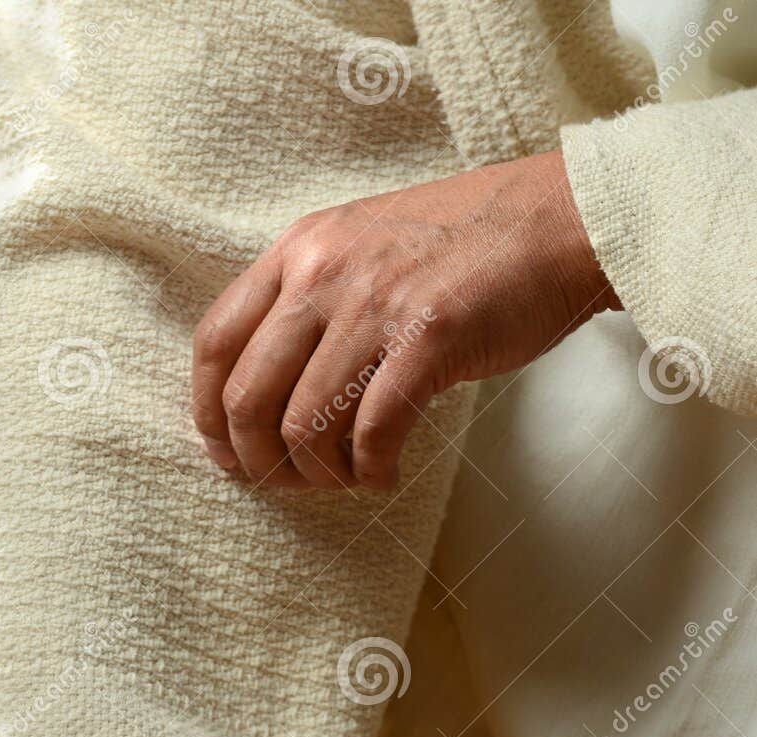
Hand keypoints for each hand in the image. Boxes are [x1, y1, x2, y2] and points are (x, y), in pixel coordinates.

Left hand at [192, 149, 617, 492]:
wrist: (560, 219)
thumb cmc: (466, 243)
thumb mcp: (364, 245)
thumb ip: (312, 298)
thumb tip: (270, 388)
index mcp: (299, 249)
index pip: (213, 343)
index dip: (208, 415)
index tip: (228, 455)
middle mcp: (323, 272)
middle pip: (247, 398)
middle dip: (259, 463)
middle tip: (288, 486)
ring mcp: (374, 304)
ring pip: (304, 426)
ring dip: (320, 475)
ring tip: (348, 480)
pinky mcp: (428, 340)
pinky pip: (372, 433)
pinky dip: (371, 472)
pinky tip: (385, 476)